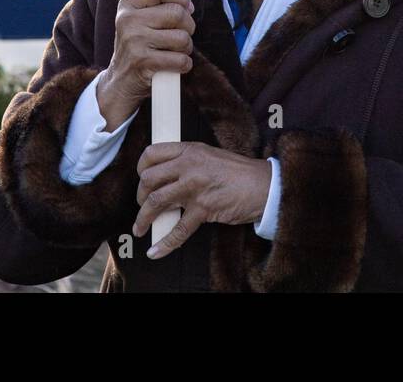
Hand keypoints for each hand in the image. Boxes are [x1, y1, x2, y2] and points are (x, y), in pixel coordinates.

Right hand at [96, 0, 194, 129]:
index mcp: (128, 4)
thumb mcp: (145, 18)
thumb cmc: (138, 44)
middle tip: (182, 34)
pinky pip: (180, 59)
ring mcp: (134, 41)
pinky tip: (175, 65)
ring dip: (186, 48)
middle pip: (177, 13)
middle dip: (188, 26)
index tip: (187, 6)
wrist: (120, 81)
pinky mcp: (142, 62)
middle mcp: (127, 20)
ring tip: (176, 51)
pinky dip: (184, 65)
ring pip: (182, 37)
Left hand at [134, 142, 272, 258]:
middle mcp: (189, 166)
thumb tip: (165, 176)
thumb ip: (188, 161)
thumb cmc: (239, 172)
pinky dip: (164, 243)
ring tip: (140, 228)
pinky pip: (178, 230)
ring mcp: (195, 187)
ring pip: (156, 202)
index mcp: (190, 150)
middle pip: (149, 179)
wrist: (263, 185)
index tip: (141, 179)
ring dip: (143, 219)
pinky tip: (155, 251)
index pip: (152, 153)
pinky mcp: (203, 209)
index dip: (141, 168)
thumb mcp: (210, 155)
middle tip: (142, 205)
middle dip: (139, 196)